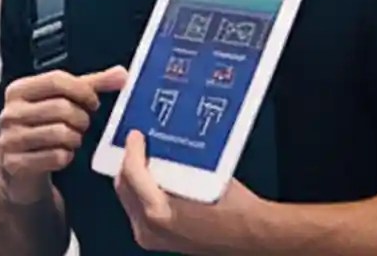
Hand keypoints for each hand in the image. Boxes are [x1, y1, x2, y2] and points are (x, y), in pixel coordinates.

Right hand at [0, 66, 127, 203]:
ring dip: (75, 138)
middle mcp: (10, 112)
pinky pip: (56, 156)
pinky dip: (67, 156)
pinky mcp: (15, 164)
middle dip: (82, 118)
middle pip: (61, 107)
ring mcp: (10, 139)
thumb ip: (91, 85)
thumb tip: (121, 74)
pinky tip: (64, 154)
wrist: (19, 168)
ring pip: (60, 133)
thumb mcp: (63, 100)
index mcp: (18, 90)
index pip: (56, 80)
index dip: (83, 90)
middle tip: (83, 125)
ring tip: (73, 139)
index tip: (93, 102)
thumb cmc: (43, 127)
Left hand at [115, 130, 266, 254]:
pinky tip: (154, 177)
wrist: (251, 237)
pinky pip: (139, 209)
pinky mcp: (158, 240)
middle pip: (124, 186)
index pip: (131, 173)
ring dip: (135, 176)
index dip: (132, 149)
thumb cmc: (236, 210)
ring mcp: (152, 237)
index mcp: (158, 212)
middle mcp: (150, 228)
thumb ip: (177, 163)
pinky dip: (143, 191)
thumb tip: (163, 145)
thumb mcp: (205, 175)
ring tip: (145, 156)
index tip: (135, 135)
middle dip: (129, 162)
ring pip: (129, 198)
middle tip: (138, 143)